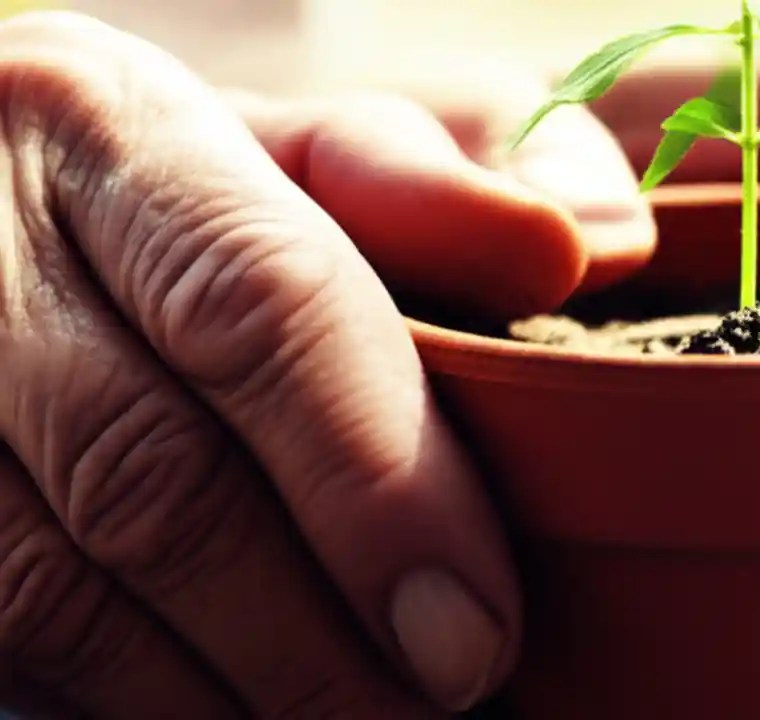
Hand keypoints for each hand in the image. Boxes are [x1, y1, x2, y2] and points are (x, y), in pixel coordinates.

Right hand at [0, 12, 650, 717]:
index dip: (378, 486)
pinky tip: (228, 715)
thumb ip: (433, 193)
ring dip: (217, 697)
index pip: (259, 308)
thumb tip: (587, 250)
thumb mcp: (298, 152)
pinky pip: (0, 632)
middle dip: (307, 637)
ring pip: (54, 588)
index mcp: (108, 129)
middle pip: (150, 478)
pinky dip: (122, 700)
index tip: (472, 627)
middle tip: (431, 708)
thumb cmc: (178, 193)